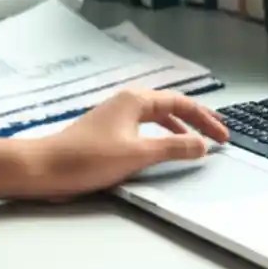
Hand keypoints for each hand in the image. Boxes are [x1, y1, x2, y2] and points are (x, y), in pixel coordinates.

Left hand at [39, 89, 229, 198]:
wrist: (44, 168)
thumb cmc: (89, 158)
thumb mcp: (138, 154)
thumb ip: (174, 148)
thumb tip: (202, 144)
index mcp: (135, 100)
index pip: (181, 103)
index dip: (205, 119)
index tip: (223, 137)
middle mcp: (127, 103)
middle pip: (170, 107)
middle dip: (195, 120)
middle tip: (216, 136)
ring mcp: (115, 117)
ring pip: (156, 118)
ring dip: (178, 129)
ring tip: (195, 142)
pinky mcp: (107, 133)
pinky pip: (143, 129)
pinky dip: (160, 138)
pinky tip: (161, 151)